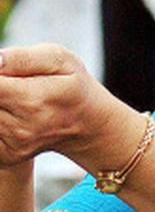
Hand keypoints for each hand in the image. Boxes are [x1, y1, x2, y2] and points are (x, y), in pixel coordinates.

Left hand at [0, 44, 120, 165]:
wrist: (89, 124)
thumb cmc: (72, 85)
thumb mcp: (59, 60)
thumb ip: (23, 58)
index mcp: (32, 100)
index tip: (6, 74)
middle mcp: (21, 127)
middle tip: (16, 86)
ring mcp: (15, 143)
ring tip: (16, 97)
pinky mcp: (8, 154)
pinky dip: (0, 117)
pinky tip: (14, 113)